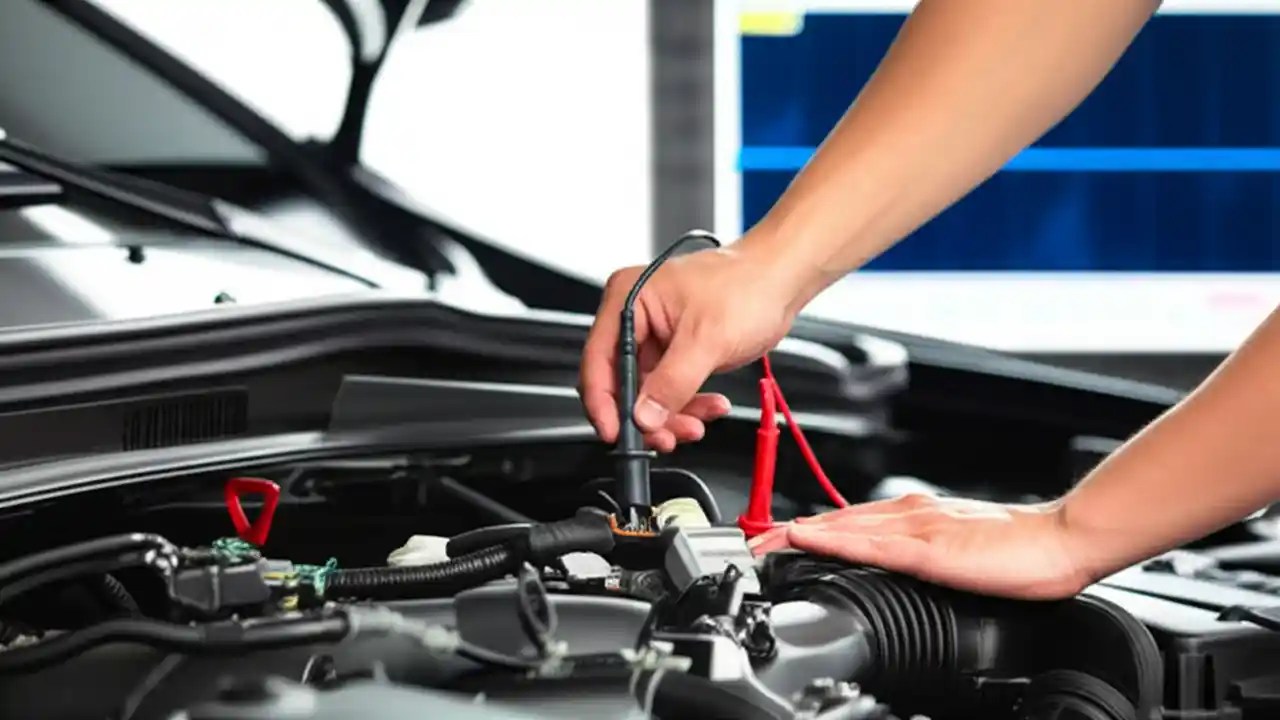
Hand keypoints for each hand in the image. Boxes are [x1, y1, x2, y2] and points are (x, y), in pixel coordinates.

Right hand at [579, 238, 806, 451]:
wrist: (782, 280)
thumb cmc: (747, 284)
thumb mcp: (706, 338)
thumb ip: (672, 382)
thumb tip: (644, 416)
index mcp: (628, 299)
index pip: (599, 359)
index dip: (603, 402)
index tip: (616, 433)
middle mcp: (634, 317)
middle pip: (621, 382)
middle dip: (645, 415)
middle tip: (665, 437)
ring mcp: (655, 335)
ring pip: (647, 394)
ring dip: (671, 415)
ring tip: (696, 423)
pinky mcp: (675, 351)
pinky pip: (669, 390)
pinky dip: (687, 405)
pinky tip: (710, 406)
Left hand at [749, 494, 1094, 599]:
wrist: (1060, 541)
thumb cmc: (1017, 549)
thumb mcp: (956, 551)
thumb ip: (920, 553)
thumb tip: (889, 564)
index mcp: (914, 516)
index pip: (848, 522)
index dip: (806, 530)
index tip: (771, 539)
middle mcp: (909, 514)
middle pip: (836, 523)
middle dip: (789, 534)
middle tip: (748, 543)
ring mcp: (919, 529)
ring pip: (845, 529)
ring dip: (799, 535)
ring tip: (762, 543)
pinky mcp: (932, 549)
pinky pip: (874, 545)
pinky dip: (836, 541)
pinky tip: (810, 540)